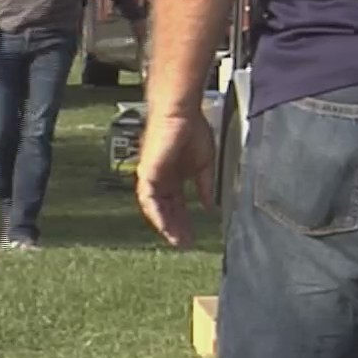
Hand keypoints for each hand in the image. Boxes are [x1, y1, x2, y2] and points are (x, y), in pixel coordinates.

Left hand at [136, 109, 216, 248]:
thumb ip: (205, 186)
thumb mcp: (204, 164)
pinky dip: (156, 214)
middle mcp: (160, 179)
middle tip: (184, 244)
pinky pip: (148, 199)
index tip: (192, 236)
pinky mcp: (146, 173)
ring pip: (155, 208)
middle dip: (175, 228)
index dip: (184, 221)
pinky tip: (165, 226)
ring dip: (166, 225)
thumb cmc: (191, 130)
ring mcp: (151, 177)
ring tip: (177, 240)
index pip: (176, 205)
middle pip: (166, 210)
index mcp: (173, 177)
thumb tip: (210, 205)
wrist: (180, 113)